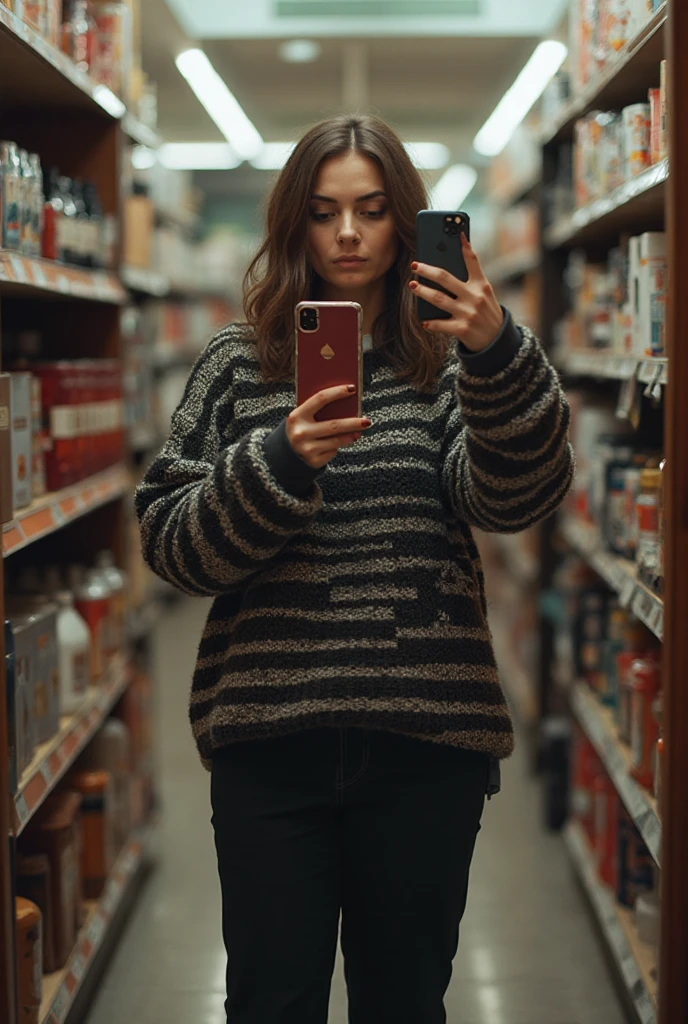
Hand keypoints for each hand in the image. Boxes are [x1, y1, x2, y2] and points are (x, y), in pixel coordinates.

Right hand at [286, 385, 371, 469]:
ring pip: (337, 441)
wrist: (284, 457)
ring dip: (351, 436)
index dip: (337, 392)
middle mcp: (301, 433)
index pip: (320, 399)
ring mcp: (307, 449)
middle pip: (334, 425)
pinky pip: (332, 452)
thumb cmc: (299, 430)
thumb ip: (317, 411)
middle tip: (367, 421)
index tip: (352, 388)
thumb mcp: (302, 419)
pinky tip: (338, 444)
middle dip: (353, 423)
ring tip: (360, 431)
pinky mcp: (314, 461)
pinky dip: (337, 447)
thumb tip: (346, 405)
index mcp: (297, 416)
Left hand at [409, 233, 503, 351]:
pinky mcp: (462, 329)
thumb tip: (446, 268)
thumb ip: (470, 281)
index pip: (472, 261)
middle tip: (415, 265)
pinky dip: (430, 322)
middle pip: (446, 278)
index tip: (456, 232)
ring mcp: (468, 313)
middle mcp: (474, 297)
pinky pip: (441, 324)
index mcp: (482, 285)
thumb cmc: (486, 312)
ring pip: (439, 299)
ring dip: (423, 292)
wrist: (496, 340)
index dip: (465, 246)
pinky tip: (423, 320)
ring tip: (412, 286)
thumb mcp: (484, 294)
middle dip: (428, 270)